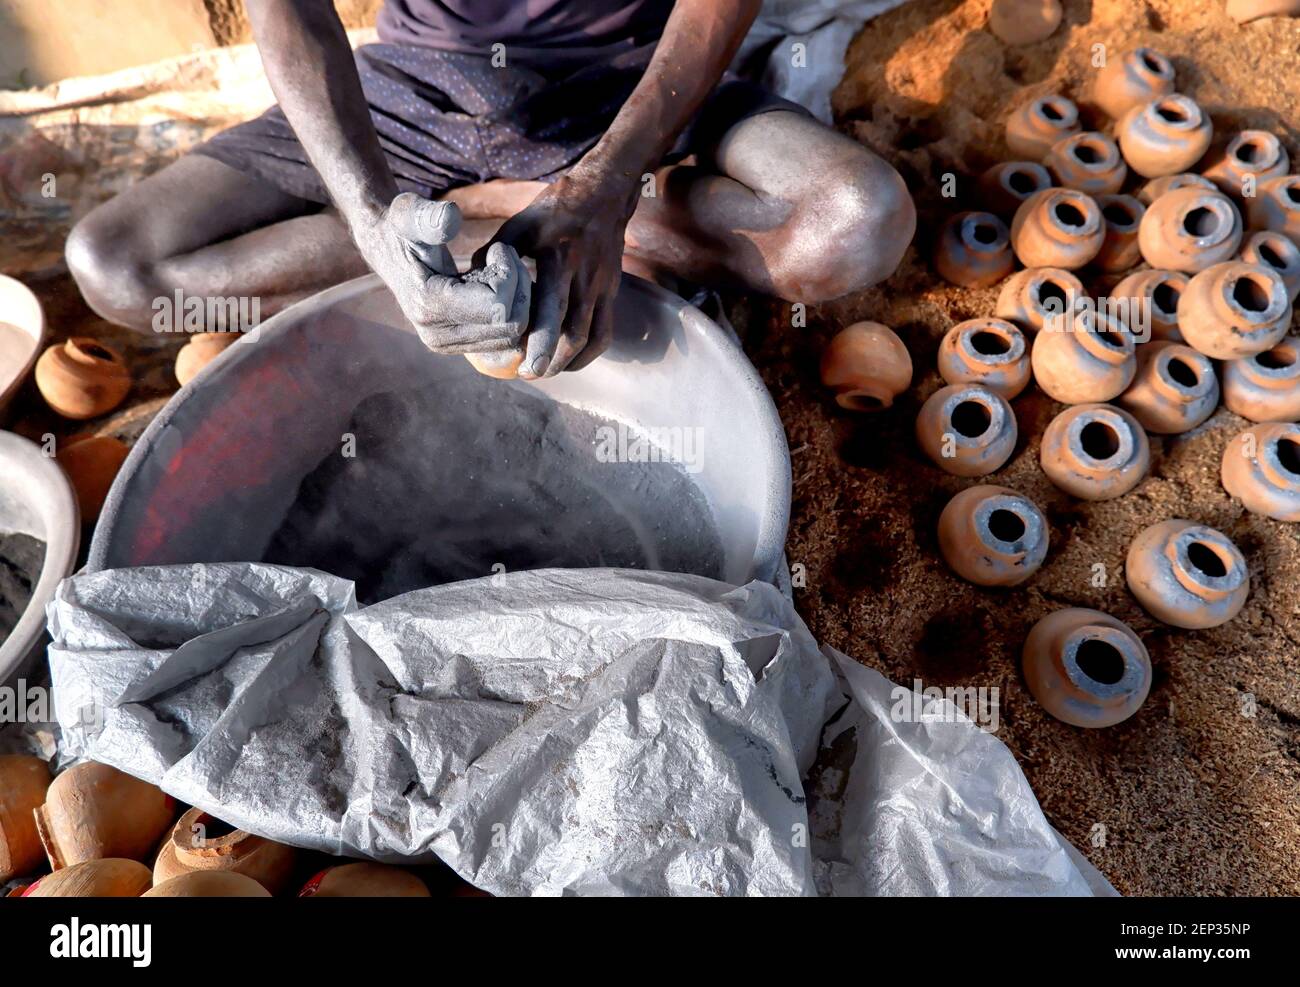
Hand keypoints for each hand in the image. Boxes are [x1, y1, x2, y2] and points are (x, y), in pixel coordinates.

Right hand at [353, 193, 529, 353]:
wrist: (387, 248)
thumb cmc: (403, 227)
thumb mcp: (412, 214)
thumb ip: (430, 217)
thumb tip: (450, 216)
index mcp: (429, 305)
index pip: (497, 305)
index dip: (509, 273)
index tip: (498, 247)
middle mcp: (437, 336)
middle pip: (511, 324)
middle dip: (519, 287)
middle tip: (507, 258)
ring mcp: (447, 346)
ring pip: (513, 336)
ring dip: (518, 300)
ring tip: (501, 272)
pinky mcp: (457, 347)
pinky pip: (505, 340)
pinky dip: (510, 313)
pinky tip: (497, 288)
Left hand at [481, 169, 632, 377]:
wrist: (604, 194)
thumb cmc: (554, 209)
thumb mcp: (520, 225)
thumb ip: (495, 255)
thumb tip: (470, 283)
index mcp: (558, 259)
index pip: (552, 310)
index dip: (540, 343)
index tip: (523, 365)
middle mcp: (584, 276)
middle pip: (574, 333)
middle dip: (553, 361)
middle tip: (530, 375)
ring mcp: (602, 286)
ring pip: (592, 337)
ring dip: (570, 361)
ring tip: (548, 372)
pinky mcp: (612, 291)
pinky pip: (605, 331)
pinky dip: (589, 353)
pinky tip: (571, 361)